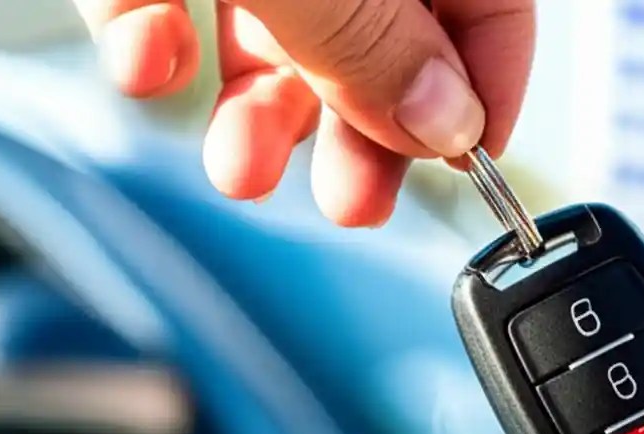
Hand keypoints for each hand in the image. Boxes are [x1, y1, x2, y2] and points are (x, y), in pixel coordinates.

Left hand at [71, 0, 534, 225]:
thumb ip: (374, 42)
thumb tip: (444, 124)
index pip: (491, 8)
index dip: (483, 94)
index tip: (467, 173)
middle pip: (381, 36)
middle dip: (356, 131)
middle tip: (353, 204)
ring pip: (275, 33)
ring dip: (257, 112)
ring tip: (237, 168)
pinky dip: (155, 39)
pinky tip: (152, 58)